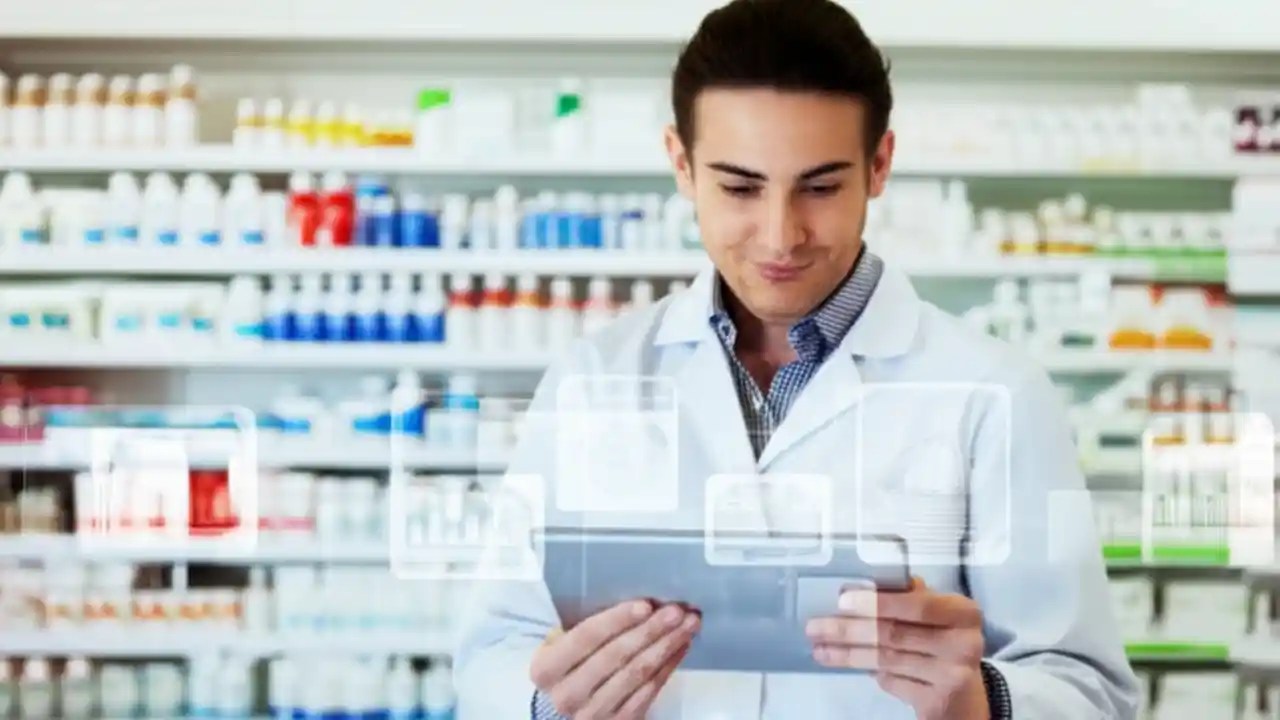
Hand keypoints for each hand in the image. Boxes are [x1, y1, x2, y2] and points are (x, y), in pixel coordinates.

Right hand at [530, 600, 700, 719]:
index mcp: (546, 668)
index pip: (585, 637)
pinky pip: (649, 692)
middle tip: (677, 611)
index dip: (617, 620)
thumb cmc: (567, 670)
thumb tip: (637, 604)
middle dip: (651, 630)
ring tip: (687, 625)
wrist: (565, 713)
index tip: (646, 605)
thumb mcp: (561, 650)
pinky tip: (680, 648)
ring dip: (666, 646)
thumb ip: (584, 631)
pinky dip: (668, 667)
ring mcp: (593, 713)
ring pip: (637, 673)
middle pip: (616, 655)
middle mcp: (566, 694)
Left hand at [805, 578, 989, 719]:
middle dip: (849, 630)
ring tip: (821, 649)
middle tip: (815, 628)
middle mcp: (963, 644)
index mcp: (963, 613)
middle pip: (894, 634)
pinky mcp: (937, 702)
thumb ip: (909, 599)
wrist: (967, 699)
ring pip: (886, 660)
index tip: (842, 600)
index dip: (877, 603)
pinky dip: (870, 672)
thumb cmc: (946, 645)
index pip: (917, 605)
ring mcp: (952, 676)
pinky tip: (852, 664)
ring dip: (848, 654)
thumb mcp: (938, 617)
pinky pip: (891, 682)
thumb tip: (860, 588)